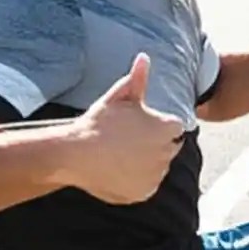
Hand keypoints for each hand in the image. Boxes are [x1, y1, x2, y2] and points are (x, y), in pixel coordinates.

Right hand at [68, 54, 184, 204]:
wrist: (75, 154)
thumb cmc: (98, 122)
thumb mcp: (118, 96)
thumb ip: (137, 79)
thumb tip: (144, 57)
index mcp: (167, 128)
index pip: (173, 127)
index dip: (156, 126)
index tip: (137, 127)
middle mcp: (167, 152)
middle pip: (169, 147)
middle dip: (155, 143)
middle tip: (127, 141)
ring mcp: (156, 174)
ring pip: (158, 167)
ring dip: (148, 162)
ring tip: (120, 155)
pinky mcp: (144, 192)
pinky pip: (147, 185)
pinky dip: (138, 180)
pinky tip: (119, 170)